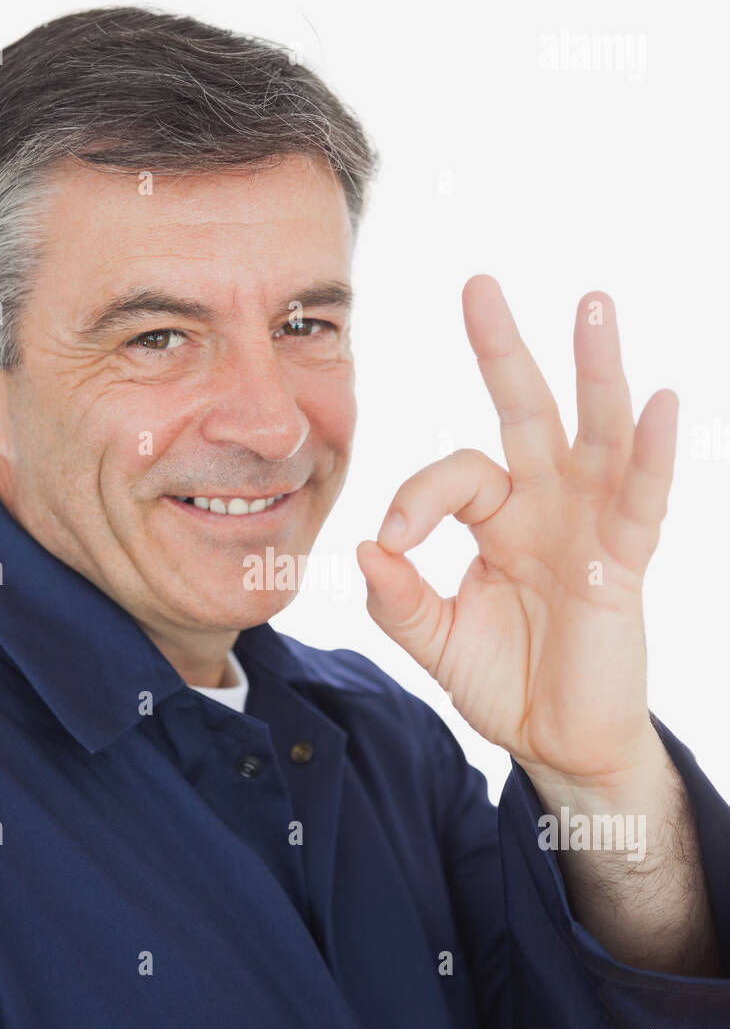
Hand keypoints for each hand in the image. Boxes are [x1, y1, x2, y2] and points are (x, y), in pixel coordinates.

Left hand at [356, 275, 677, 785]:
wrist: (556, 742)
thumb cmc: (504, 680)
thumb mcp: (438, 640)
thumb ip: (400, 600)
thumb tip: (369, 548)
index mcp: (498, 518)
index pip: (456, 475)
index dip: (417, 500)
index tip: (393, 546)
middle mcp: (545, 506)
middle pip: (526, 412)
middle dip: (503, 350)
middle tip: (478, 286)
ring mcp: (589, 526)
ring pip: (594, 434)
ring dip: (594, 371)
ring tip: (593, 305)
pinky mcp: (625, 560)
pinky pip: (643, 500)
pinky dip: (653, 454)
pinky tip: (660, 403)